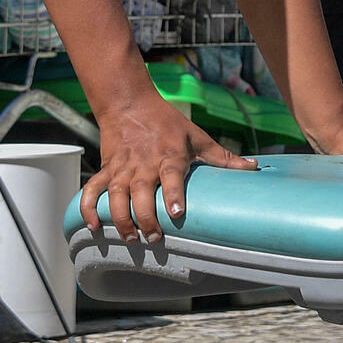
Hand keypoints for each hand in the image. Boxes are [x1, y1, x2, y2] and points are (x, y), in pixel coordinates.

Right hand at [79, 94, 255, 242]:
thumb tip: (253, 168)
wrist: (129, 103)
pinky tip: (94, 226)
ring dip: (121, 219)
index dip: (174, 195)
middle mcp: (144, 164)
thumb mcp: (197, 137)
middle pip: (141, 193)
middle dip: (145, 218)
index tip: (177, 213)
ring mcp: (122, 168)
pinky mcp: (106, 169)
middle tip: (154, 238)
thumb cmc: (167, 123)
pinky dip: (89, 208)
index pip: (172, 176)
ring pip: (116, 196)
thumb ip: (223, 157)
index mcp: (169, 155)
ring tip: (130, 239)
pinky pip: (93, 190)